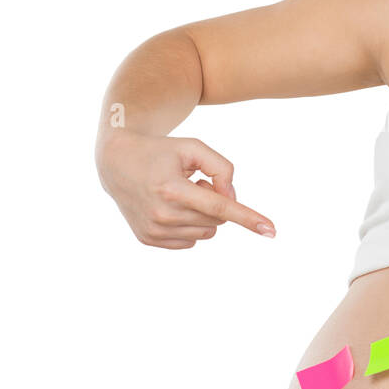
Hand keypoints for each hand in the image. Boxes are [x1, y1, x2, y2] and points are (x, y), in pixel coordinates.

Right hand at [95, 128, 276, 248]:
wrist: (116, 162)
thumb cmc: (161, 152)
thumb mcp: (194, 148)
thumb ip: (222, 168)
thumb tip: (231, 199)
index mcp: (173, 189)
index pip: (219, 206)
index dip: (248, 217)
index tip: (271, 230)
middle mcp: (162, 214)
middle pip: (217, 218)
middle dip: (216, 201)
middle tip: (195, 183)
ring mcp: (154, 231)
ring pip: (207, 232)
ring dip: (203, 214)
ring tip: (181, 194)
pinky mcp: (148, 239)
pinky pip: (190, 241)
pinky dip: (190, 225)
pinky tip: (171, 207)